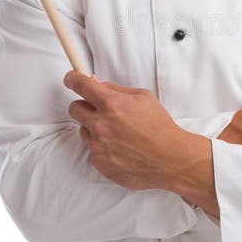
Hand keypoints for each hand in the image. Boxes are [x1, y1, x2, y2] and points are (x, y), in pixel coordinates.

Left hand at [63, 71, 186, 190]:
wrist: (170, 159)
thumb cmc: (160, 127)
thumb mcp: (143, 98)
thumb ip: (116, 89)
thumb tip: (96, 83)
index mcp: (111, 104)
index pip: (80, 85)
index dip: (73, 79)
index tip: (71, 78)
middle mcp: (100, 125)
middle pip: (74, 108)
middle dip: (85, 106)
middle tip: (99, 109)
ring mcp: (98, 146)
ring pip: (83, 130)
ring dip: (94, 128)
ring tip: (118, 133)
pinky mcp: (99, 163)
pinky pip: (92, 149)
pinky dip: (102, 147)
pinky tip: (120, 148)